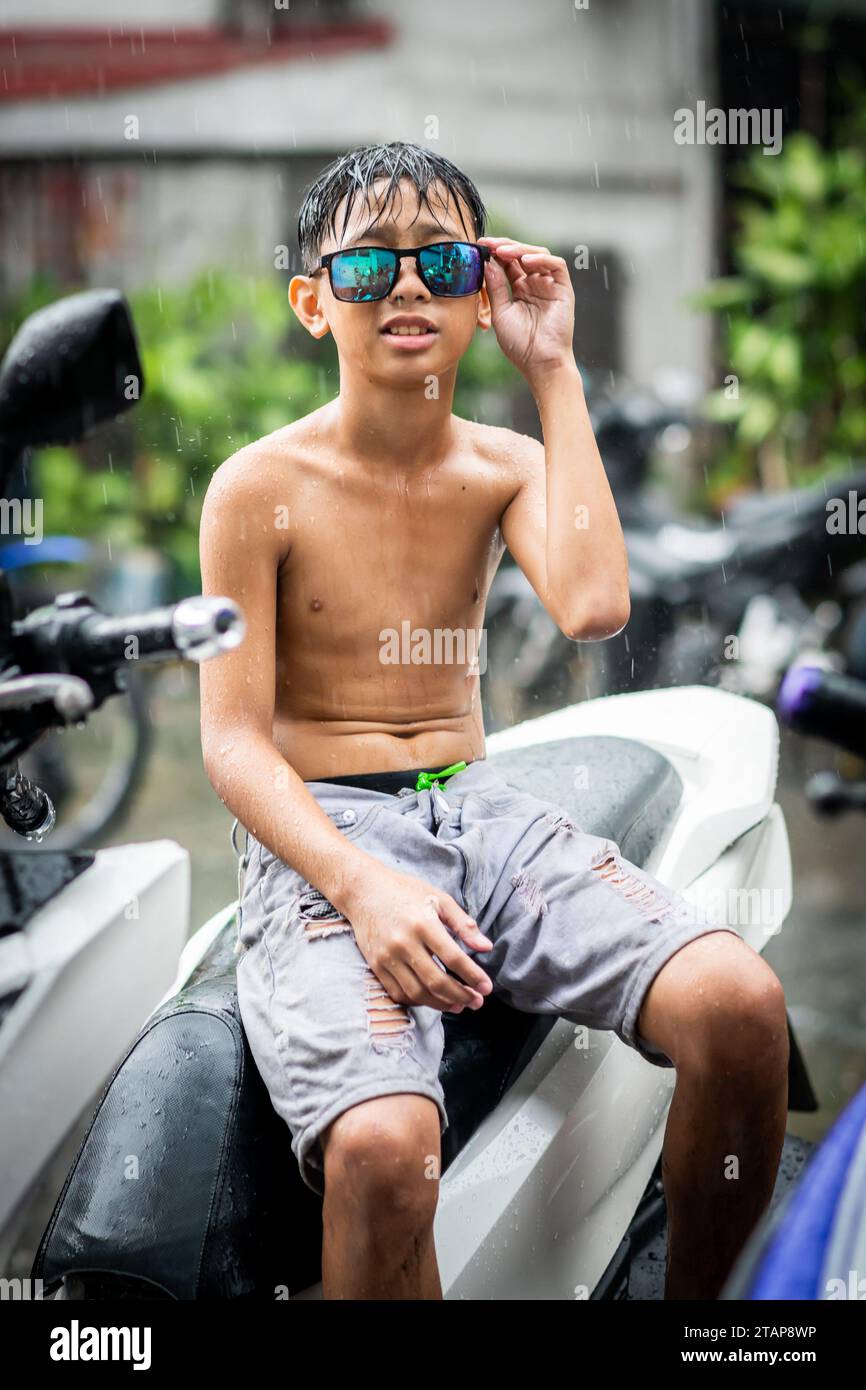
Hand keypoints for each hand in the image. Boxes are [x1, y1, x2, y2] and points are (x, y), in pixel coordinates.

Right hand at [343, 865, 493, 1012]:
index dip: (473, 976)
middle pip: (436, 981)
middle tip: (477, 1002)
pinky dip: (418, 1001)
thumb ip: (463, 924)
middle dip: (461, 996)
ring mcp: (387, 957)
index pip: (453, 958)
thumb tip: (486, 947)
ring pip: (417, 992)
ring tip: (459, 1005)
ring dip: (441, 1004)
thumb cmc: (405, 891)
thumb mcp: (439, 898)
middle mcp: (404, 943)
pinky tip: (433, 999)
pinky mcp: (376, 965)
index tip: (487, 987)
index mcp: (423, 924)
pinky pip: (398, 993)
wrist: (363, 890)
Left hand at [478, 236, 575, 385]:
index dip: (495, 253)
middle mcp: (536, 284)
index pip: (508, 263)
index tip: (479, 246)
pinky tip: (525, 261)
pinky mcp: (564, 289)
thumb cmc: (520, 345)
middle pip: (522, 255)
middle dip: (505, 246)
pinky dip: (542, 259)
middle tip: (488, 243)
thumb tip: (488, 263)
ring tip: (502, 251)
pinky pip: (556, 266)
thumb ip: (496, 288)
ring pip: (538, 255)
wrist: (540, 363)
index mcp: (521, 290)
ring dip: (520, 250)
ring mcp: (550, 285)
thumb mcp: (501, 313)